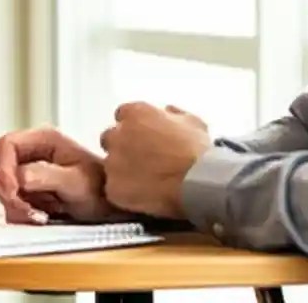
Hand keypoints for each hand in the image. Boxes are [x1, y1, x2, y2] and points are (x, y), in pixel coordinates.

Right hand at [0, 126, 124, 223]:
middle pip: (1, 170)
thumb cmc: (102, 189)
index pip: (6, 144)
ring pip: (4, 190)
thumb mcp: (76, 182)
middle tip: (29, 210)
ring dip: (18, 207)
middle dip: (11, 194)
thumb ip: (47, 176)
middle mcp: (34, 154)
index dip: (3, 167)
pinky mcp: (30, 193)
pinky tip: (43, 218)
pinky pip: (12, 204)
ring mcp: (30, 174)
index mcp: (44, 140)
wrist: (113, 209)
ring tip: (42, 215)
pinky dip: (22, 215)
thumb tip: (20, 176)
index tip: (12, 190)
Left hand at [100, 103, 210, 219]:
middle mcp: (117, 136)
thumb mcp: (192, 122)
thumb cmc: (197, 148)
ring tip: (145, 181)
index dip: (134, 126)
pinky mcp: (113, 189)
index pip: (123, 114)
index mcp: (135, 114)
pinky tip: (143, 196)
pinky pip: (114, 190)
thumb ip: (174, 114)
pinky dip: (125, 193)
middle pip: (110, 138)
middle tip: (142, 158)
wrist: (197, 182)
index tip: (144, 135)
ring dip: (123, 171)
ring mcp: (112, 164)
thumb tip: (166, 111)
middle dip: (122, 146)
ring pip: (111, 165)